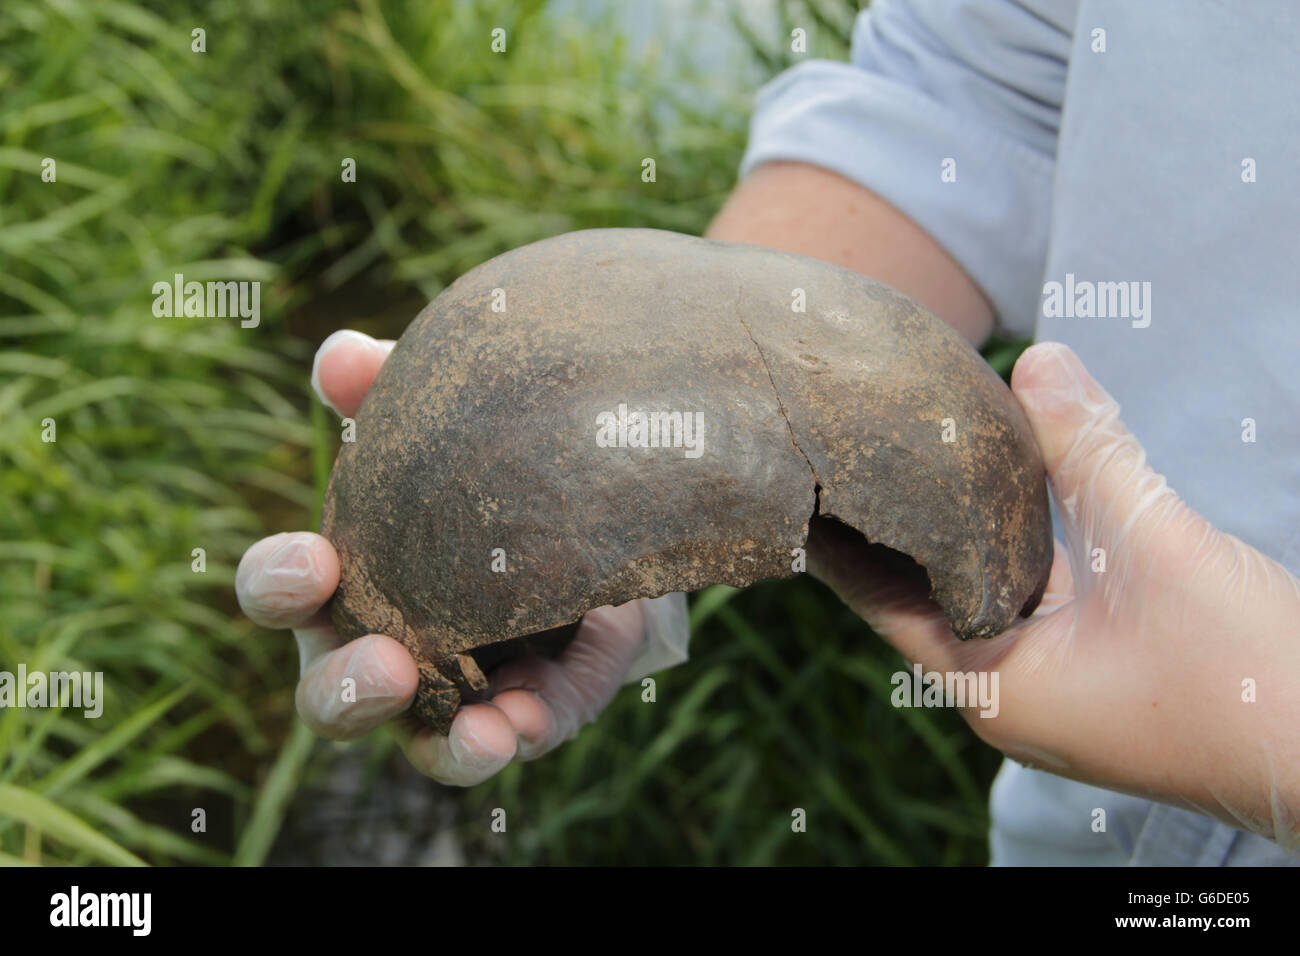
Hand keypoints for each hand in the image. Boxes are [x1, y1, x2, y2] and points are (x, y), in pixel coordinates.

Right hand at [236, 331, 649, 784]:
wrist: (593, 486)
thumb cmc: (483, 455)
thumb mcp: (441, 412)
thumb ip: (388, 385)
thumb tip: (342, 356)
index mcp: (343, 574)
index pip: (282, 589)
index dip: (281, 582)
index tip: (312, 562)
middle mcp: (384, 644)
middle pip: (331, 694)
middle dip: (347, 689)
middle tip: (386, 667)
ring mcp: (460, 686)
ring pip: (425, 741)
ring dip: (443, 745)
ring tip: (480, 732)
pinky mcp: (537, 701)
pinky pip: (524, 733)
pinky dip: (524, 732)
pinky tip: (531, 720)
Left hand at [808, 342, 1299, 846]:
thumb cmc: (1246, 678)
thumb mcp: (1155, 545)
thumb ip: (1091, 453)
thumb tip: (1037, 359)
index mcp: (992, 687)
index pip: (883, 600)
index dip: (845, 538)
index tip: (804, 480)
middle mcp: (1010, 693)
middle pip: (927, 594)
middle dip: (898, 525)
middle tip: (851, 451)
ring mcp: (1058, 687)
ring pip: (986, 592)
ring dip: (962, 530)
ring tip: (912, 459)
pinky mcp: (1103, 670)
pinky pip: (1039, 598)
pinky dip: (1020, 545)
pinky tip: (1008, 493)